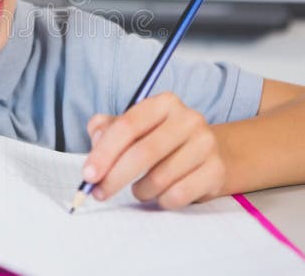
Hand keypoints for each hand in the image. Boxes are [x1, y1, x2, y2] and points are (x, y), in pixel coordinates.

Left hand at [82, 92, 226, 209]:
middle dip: (114, 177)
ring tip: (140, 189)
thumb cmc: (161, 140)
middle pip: (143, 153)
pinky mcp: (216, 170)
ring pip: (159, 179)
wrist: (210, 154)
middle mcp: (188, 119)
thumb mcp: (134, 128)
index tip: (88, 175)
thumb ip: (108, 129)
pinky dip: (162, 200)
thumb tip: (96, 140)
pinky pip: (178, 195)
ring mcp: (206, 144)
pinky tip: (161, 194)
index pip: (128, 126)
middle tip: (98, 192)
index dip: (104, 152)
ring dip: (140, 191)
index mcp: (164, 103)